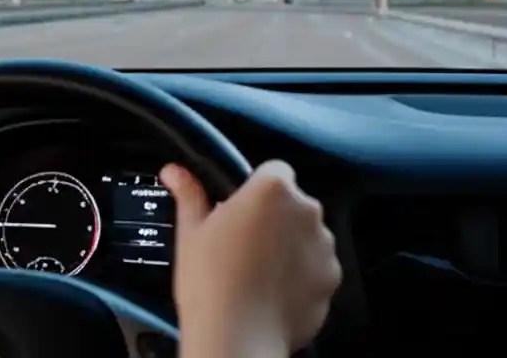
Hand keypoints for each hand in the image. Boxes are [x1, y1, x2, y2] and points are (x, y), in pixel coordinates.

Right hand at [161, 160, 341, 357]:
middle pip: (293, 204)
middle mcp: (305, 210)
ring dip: (291, 246)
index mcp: (272, 189)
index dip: (258, 189)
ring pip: (307, 235)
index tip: (244, 210)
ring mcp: (324, 244)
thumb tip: (174, 172)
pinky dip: (303, 275)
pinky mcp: (332, 276)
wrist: (237, 337)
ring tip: (258, 272)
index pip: (275, 170)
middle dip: (275, 219)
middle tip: (244, 245)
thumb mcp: (191, 232)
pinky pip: (317, 267)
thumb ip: (189, 194)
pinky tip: (275, 291)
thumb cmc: (210, 282)